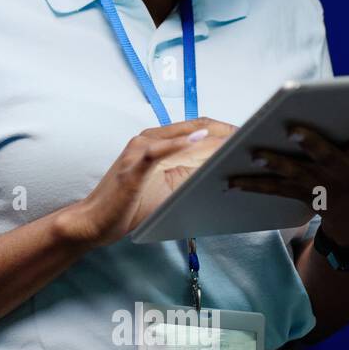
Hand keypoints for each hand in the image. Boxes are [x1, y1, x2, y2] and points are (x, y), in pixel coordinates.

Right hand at [61, 117, 237, 247]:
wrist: (92, 222)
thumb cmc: (127, 207)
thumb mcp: (166, 188)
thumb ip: (189, 173)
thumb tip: (223, 170)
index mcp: (155, 142)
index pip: (197, 128)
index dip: (226, 129)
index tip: (252, 136)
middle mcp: (146, 140)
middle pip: (195, 127)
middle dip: (227, 131)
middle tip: (256, 136)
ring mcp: (138, 151)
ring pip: (181, 137)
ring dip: (212, 137)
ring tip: (239, 138)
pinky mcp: (133, 167)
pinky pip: (158, 151)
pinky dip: (180, 145)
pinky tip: (200, 141)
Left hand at [227, 96, 348, 244]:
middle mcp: (344, 173)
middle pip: (327, 156)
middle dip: (310, 143)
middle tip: (292, 128)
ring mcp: (320, 185)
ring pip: (295, 174)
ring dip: (275, 164)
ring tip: (256, 154)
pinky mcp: (301, 193)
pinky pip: (273, 189)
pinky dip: (251, 185)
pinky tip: (229, 181)